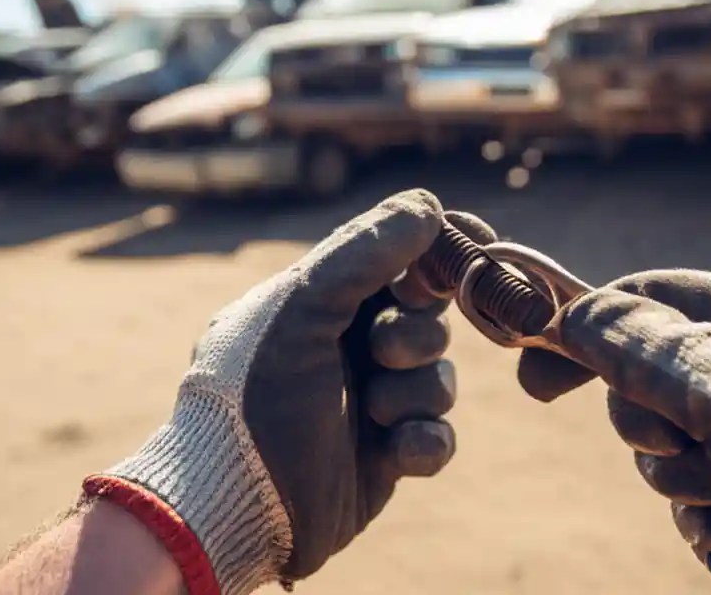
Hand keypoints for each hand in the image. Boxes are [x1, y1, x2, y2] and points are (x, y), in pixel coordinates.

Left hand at [97, 190, 494, 593]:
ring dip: (415, 393)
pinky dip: (423, 441)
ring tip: (374, 412)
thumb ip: (364, 251)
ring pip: (438, 379)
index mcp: (316, 304)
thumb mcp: (300, 307)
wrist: (232, 506)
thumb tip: (428, 205)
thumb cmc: (252, 395)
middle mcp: (343, 349)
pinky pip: (438, 438)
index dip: (434, 251)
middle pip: (426, 319)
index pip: (390, 260)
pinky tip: (395, 451)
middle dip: (416, 334)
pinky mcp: (385, 460)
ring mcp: (366, 406)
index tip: (478, 239)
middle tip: (383, 352)